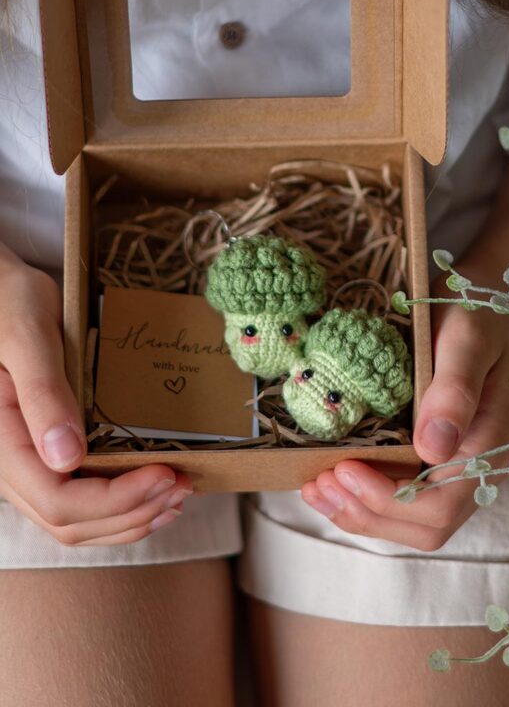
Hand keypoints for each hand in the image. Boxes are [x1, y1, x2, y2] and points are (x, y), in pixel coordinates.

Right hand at [0, 243, 192, 545]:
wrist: (2, 294)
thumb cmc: (9, 302)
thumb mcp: (26, 335)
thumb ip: (43, 392)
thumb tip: (67, 457)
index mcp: (2, 439)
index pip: (57, 499)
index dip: (115, 500)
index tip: (165, 473)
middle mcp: (11, 462)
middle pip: (69, 521)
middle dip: (131, 512)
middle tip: (184, 484)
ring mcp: (28, 462)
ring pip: (75, 521)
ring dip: (129, 517)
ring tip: (178, 496)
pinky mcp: (45, 454)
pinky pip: (78, 499)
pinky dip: (119, 506)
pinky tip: (154, 493)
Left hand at [300, 163, 508, 549]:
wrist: (494, 296)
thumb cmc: (481, 311)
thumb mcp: (467, 337)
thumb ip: (453, 390)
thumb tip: (432, 450)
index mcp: (492, 444)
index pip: (439, 507)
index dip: (387, 501)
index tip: (343, 469)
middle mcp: (483, 466)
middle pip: (425, 526)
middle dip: (367, 514)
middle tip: (319, 483)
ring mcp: (464, 465)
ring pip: (414, 519)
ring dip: (363, 512)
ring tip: (317, 487)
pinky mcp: (445, 455)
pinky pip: (409, 496)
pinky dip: (369, 496)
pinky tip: (335, 477)